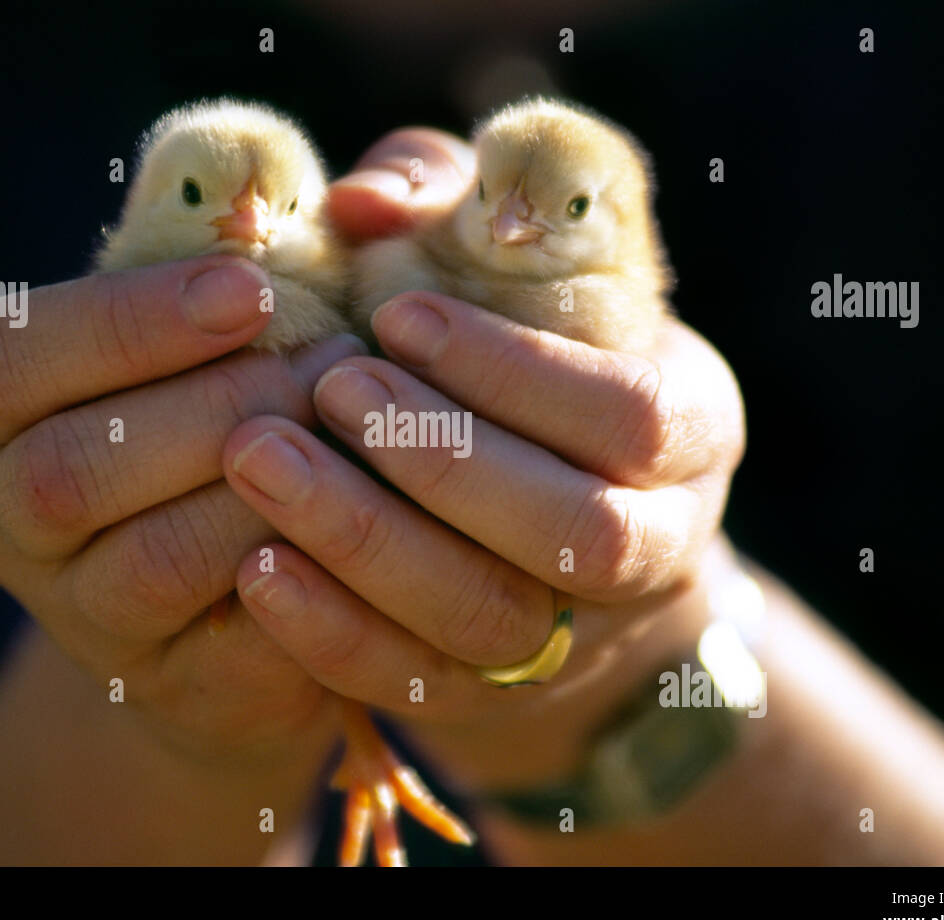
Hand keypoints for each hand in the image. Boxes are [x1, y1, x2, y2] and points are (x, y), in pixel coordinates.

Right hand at [0, 254, 366, 768]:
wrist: (265, 563)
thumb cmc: (261, 391)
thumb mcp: (265, 297)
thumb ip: (313, 226)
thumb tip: (368, 201)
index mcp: (7, 404)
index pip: (13, 356)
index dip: (128, 320)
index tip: (252, 290)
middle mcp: (17, 514)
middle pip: (75, 469)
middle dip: (216, 408)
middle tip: (332, 366)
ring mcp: (85, 612)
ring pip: (152, 563)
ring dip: (269, 494)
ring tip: (359, 436)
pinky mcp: (171, 682)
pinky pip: (232, 648)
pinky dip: (308, 582)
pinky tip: (369, 521)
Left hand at [225, 130, 745, 790]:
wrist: (539, 502)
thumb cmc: (517, 343)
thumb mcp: (508, 260)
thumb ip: (449, 203)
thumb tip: (363, 205)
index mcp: (688, 424)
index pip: (629, 411)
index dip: (513, 370)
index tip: (397, 316)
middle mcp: (658, 541)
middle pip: (576, 531)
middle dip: (443, 460)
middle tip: (328, 389)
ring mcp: (578, 632)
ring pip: (494, 618)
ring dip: (371, 544)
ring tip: (261, 459)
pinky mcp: (494, 692)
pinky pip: (421, 683)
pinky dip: (336, 633)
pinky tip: (255, 568)